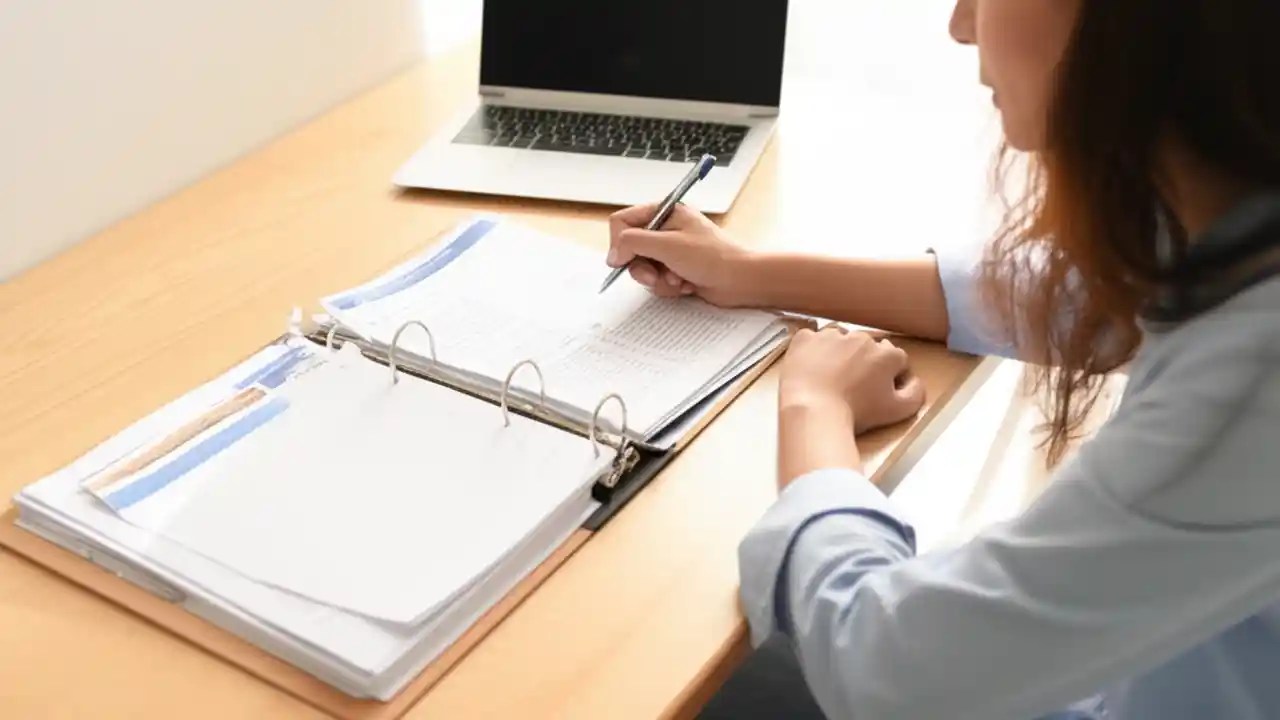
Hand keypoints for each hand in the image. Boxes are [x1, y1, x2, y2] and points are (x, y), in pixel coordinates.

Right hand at [606, 203, 757, 306]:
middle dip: (643, 267)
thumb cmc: (713, 257)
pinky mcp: (676, 269)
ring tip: (680, 280)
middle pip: (630, 248)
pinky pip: (657, 280)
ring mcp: (670, 250)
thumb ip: (633, 243)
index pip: (622, 222)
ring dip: (658, 279)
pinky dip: (669, 287)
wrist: (741, 280)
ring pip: (642, 268)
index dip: (619, 243)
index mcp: (663, 212)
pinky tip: (687, 285)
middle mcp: (665, 229)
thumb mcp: (667, 245)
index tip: (623, 261)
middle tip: (656, 275)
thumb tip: (612, 254)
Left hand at [779, 328, 925, 434]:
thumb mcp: (898, 410)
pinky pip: (811, 339)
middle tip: (852, 388)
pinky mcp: (805, 338)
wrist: (812, 411)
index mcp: (886, 354)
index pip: (895, 359)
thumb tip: (914, 381)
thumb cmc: (856, 413)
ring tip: (830, 379)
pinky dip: (812, 351)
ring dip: (838, 354)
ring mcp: (831, 335)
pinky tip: (810, 369)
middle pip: (867, 349)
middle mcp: (861, 338)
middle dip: (863, 364)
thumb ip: (915, 393)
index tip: (876, 391)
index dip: (888, 376)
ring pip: (840, 341)